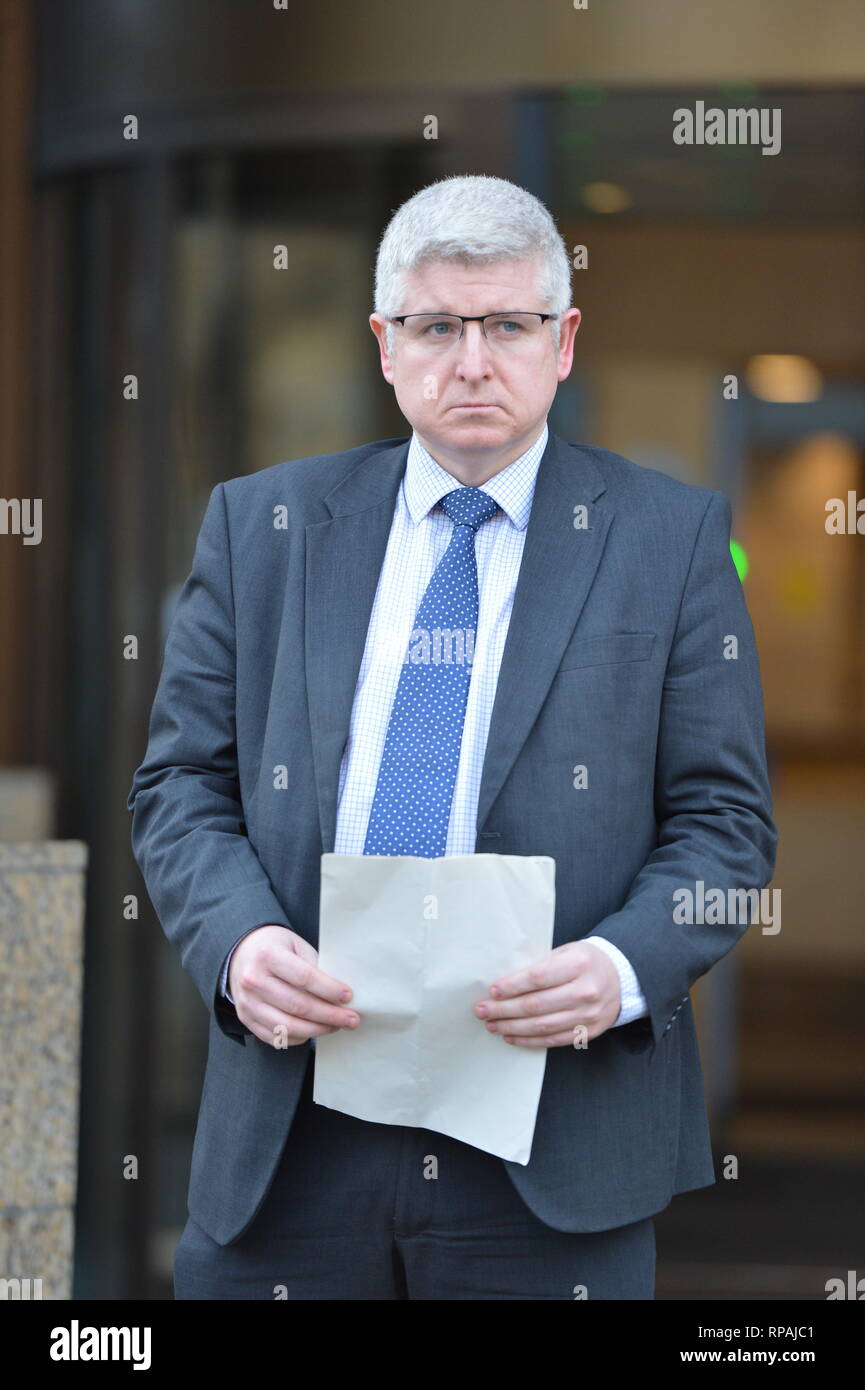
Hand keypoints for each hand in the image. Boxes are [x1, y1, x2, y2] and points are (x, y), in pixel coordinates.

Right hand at [229, 925, 359, 1047]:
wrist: (241, 954)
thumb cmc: (274, 947)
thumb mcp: (295, 945)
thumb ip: (314, 967)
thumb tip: (340, 993)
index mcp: (267, 956)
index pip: (304, 978)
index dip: (330, 990)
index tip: (348, 996)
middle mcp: (253, 981)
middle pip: (298, 1006)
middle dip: (330, 1015)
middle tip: (351, 1018)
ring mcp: (247, 1003)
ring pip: (288, 1027)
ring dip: (318, 1030)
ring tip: (335, 1026)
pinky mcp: (246, 1019)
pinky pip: (276, 1037)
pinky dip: (299, 1038)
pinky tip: (314, 1030)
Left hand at [474, 941, 620, 1047]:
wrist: (620, 977)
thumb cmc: (584, 961)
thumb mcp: (566, 952)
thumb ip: (540, 965)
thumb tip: (503, 984)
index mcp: (578, 965)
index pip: (538, 978)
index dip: (512, 986)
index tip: (492, 991)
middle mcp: (585, 991)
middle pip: (536, 1005)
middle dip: (504, 1010)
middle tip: (482, 1010)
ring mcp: (588, 1014)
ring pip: (542, 1026)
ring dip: (512, 1027)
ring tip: (492, 1025)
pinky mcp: (588, 1032)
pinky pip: (553, 1040)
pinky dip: (529, 1040)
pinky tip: (512, 1036)